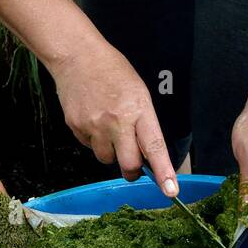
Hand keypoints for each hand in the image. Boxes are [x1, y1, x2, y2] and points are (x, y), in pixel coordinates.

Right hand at [51, 45, 178, 195]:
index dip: (163, 172)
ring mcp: (94, 126)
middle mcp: (116, 121)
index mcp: (138, 110)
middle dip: (132, 170)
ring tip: (107, 129)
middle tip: (133, 168)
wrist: (77, 57)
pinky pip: (88, 146)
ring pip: (106, 158)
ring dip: (110, 152)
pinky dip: (93, 140)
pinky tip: (92, 120)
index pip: (154, 148)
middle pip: (128, 164)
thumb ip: (143, 123)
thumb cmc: (112, 70)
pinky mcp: (76, 127)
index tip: (170, 191)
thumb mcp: (139, 92)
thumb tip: (146, 153)